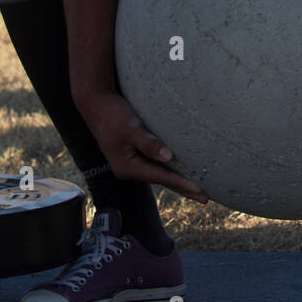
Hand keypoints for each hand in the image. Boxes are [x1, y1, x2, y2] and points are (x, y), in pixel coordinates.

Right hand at [77, 90, 208, 203]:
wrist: (95, 103)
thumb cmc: (112, 113)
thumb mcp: (130, 127)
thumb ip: (149, 143)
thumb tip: (168, 158)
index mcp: (127, 167)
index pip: (160, 177)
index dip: (181, 184)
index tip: (200, 191)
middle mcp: (128, 169)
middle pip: (161, 180)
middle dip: (183, 189)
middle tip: (206, 199)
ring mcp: (130, 162)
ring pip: (158, 174)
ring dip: (177, 180)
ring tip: (197, 189)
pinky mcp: (133, 154)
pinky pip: (154, 165)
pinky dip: (169, 169)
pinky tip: (180, 170)